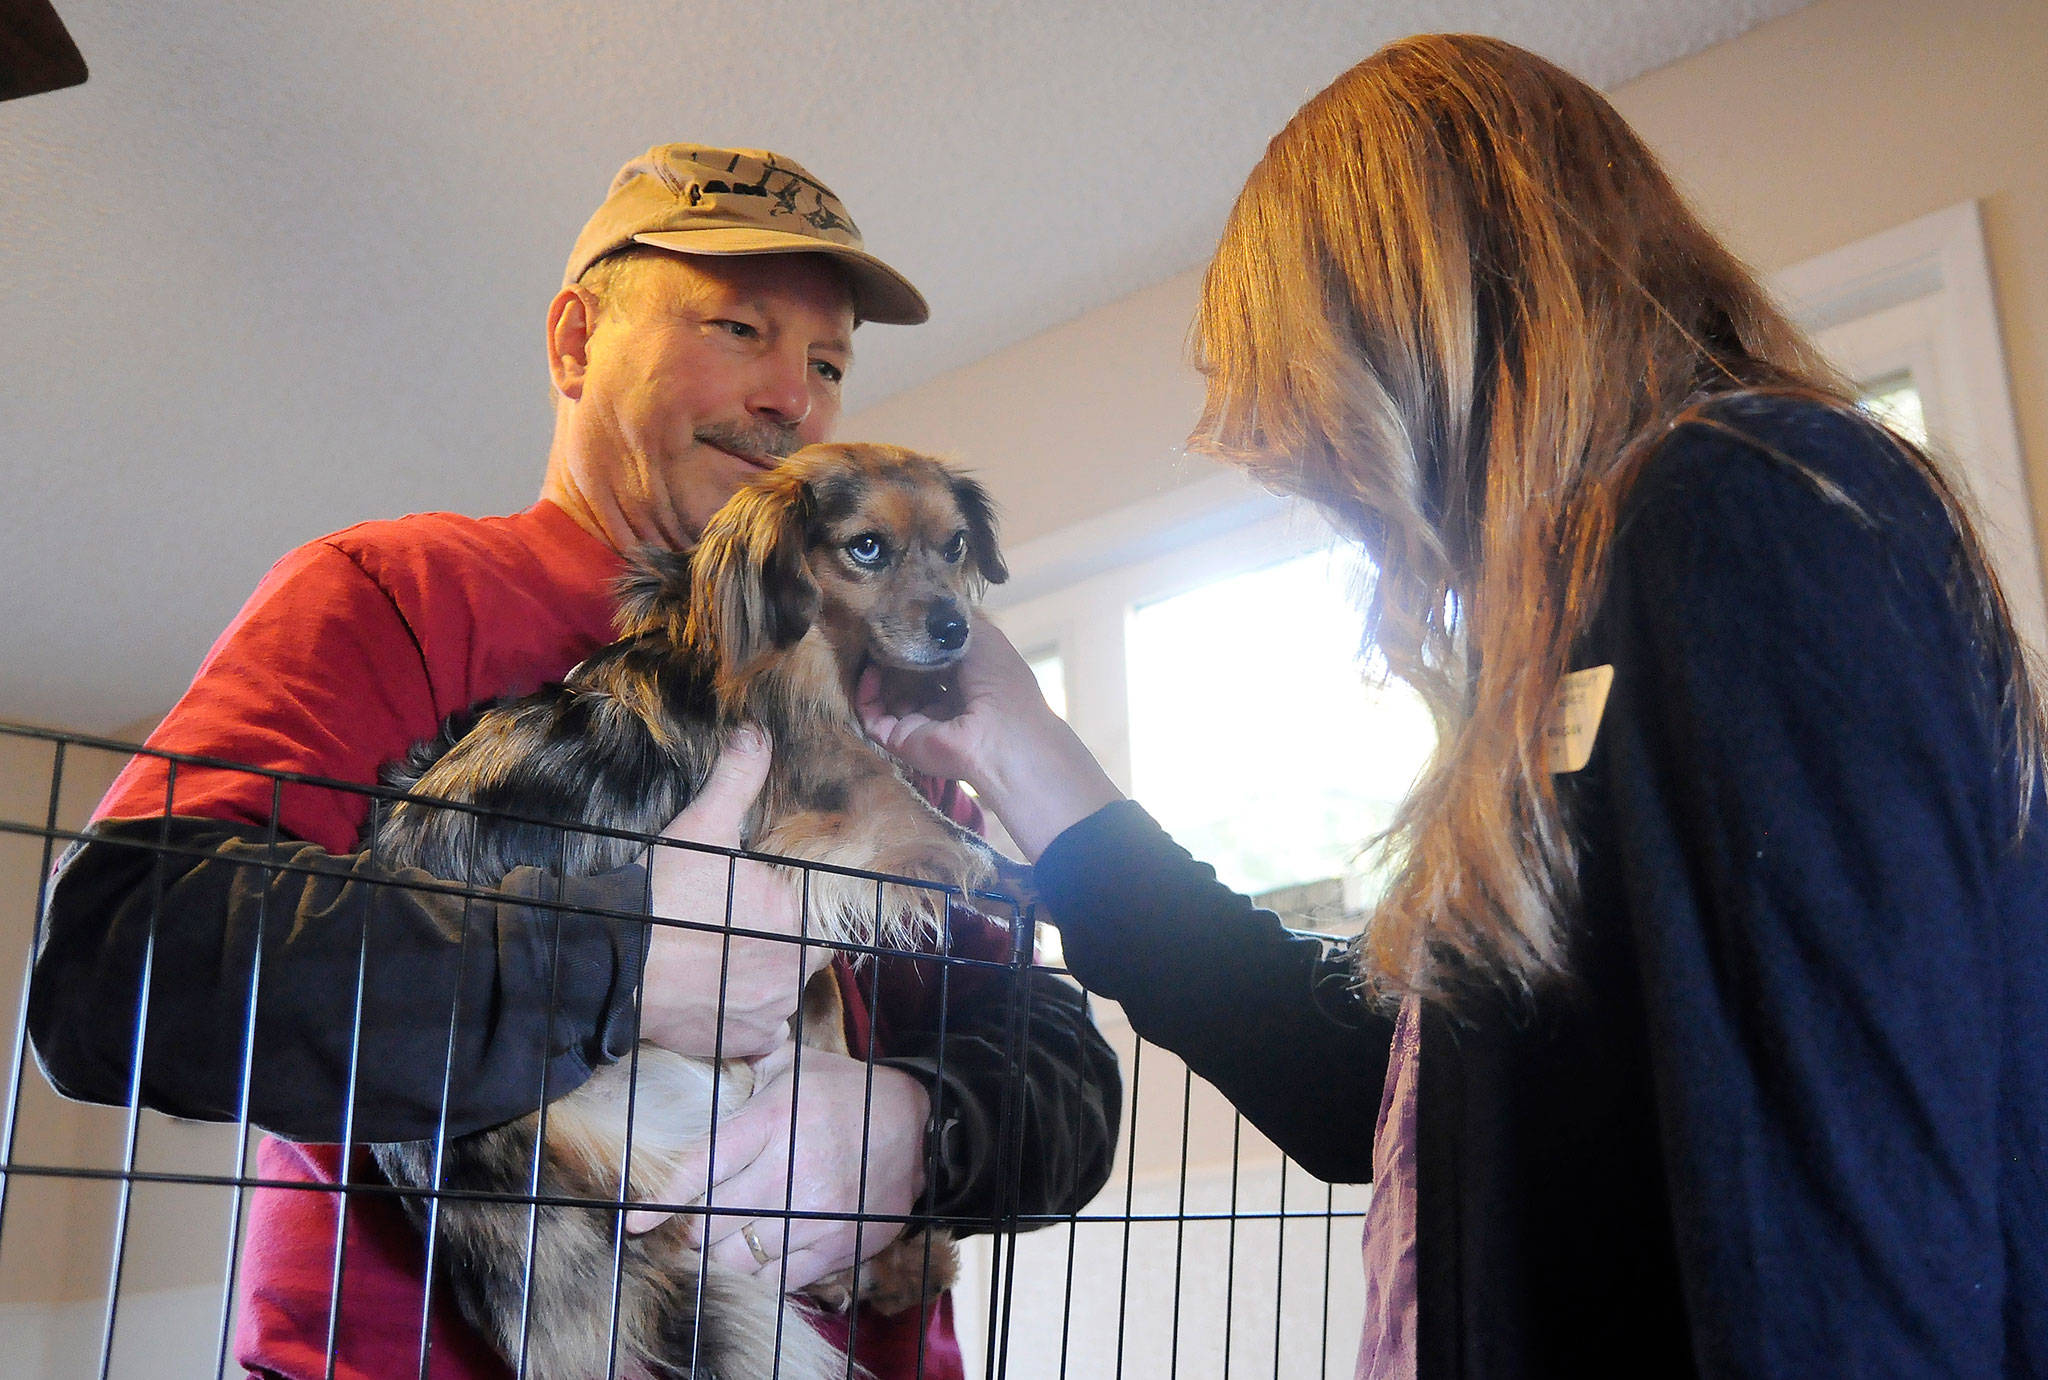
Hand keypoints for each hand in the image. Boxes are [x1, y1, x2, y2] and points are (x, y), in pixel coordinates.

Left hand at [624, 1046, 931, 1293]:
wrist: (918, 1124)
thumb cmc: (846, 1092)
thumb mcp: (798, 1066)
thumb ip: (748, 1071)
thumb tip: (705, 1067)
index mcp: (774, 1120)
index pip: (703, 1168)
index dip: (664, 1201)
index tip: (637, 1223)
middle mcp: (792, 1168)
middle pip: (715, 1222)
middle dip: (690, 1235)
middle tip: (683, 1235)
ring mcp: (818, 1210)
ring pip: (744, 1257)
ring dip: (719, 1261)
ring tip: (712, 1255)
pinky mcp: (841, 1241)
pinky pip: (783, 1276)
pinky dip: (760, 1276)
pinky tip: (753, 1266)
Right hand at [637, 727, 825, 1058]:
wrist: (616, 961)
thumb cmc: (665, 893)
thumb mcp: (702, 827)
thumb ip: (737, 779)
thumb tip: (754, 733)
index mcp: (798, 915)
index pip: (822, 917)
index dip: (797, 911)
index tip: (766, 906)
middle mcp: (796, 967)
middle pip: (805, 955)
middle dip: (780, 944)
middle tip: (739, 930)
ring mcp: (773, 1008)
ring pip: (782, 992)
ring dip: (763, 980)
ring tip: (724, 962)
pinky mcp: (746, 1040)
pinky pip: (763, 1034)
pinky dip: (747, 1021)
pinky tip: (721, 999)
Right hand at [857, 617, 1122, 859]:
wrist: (1001, 732)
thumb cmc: (998, 681)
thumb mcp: (982, 636)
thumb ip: (953, 622)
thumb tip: (923, 610)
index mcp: (969, 681)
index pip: (935, 660)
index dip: (918, 641)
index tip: (899, 621)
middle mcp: (945, 703)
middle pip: (909, 678)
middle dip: (893, 656)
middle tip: (878, 633)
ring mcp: (921, 723)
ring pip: (888, 697)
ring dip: (877, 674)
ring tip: (872, 650)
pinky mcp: (901, 740)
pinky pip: (873, 718)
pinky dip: (866, 696)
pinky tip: (869, 674)